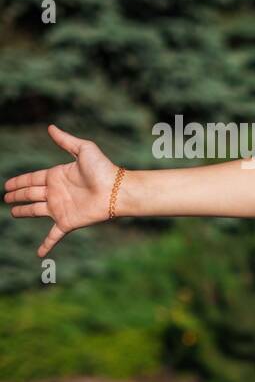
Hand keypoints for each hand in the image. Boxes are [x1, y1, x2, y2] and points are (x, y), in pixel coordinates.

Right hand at [3, 124, 121, 256]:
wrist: (117, 190)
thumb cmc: (104, 169)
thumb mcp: (83, 150)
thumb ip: (66, 140)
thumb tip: (50, 127)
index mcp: (57, 176)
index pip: (32, 178)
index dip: (19, 181)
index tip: (6, 184)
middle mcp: (56, 192)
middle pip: (30, 194)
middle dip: (17, 195)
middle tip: (5, 198)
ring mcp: (60, 208)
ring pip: (35, 211)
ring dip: (24, 212)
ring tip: (13, 213)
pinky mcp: (67, 222)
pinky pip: (53, 235)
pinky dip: (46, 245)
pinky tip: (39, 254)